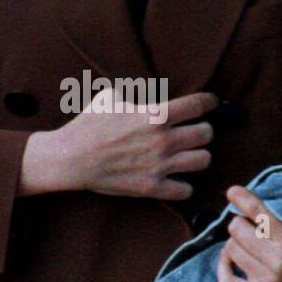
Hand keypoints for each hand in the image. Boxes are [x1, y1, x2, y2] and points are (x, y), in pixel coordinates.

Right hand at [19, 88, 216, 199]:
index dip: (210, 102)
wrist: (71, 158)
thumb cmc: (88, 124)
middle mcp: (164, 140)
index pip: (198, 105)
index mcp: (156, 114)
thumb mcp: (111, 96)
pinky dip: (183, 185)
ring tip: (188, 154)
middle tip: (194, 131)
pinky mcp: (152, 187)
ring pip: (203, 160)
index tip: (211, 103)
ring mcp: (160, 166)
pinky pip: (185, 190)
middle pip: (206, 133)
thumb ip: (135, 93)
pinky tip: (175, 178)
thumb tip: (147, 90)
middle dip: (202, 130)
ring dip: (197, 155)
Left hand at [216, 185, 281, 281]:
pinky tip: (229, 257)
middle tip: (252, 227)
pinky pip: (227, 281)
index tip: (233, 192)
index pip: (256, 212)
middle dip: (242, 223)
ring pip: (230, 249)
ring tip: (249, 243)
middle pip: (237, 229)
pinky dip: (223, 266)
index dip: (241, 198)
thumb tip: (244, 194)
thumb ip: (281, 212)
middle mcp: (279, 263)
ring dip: (237, 243)